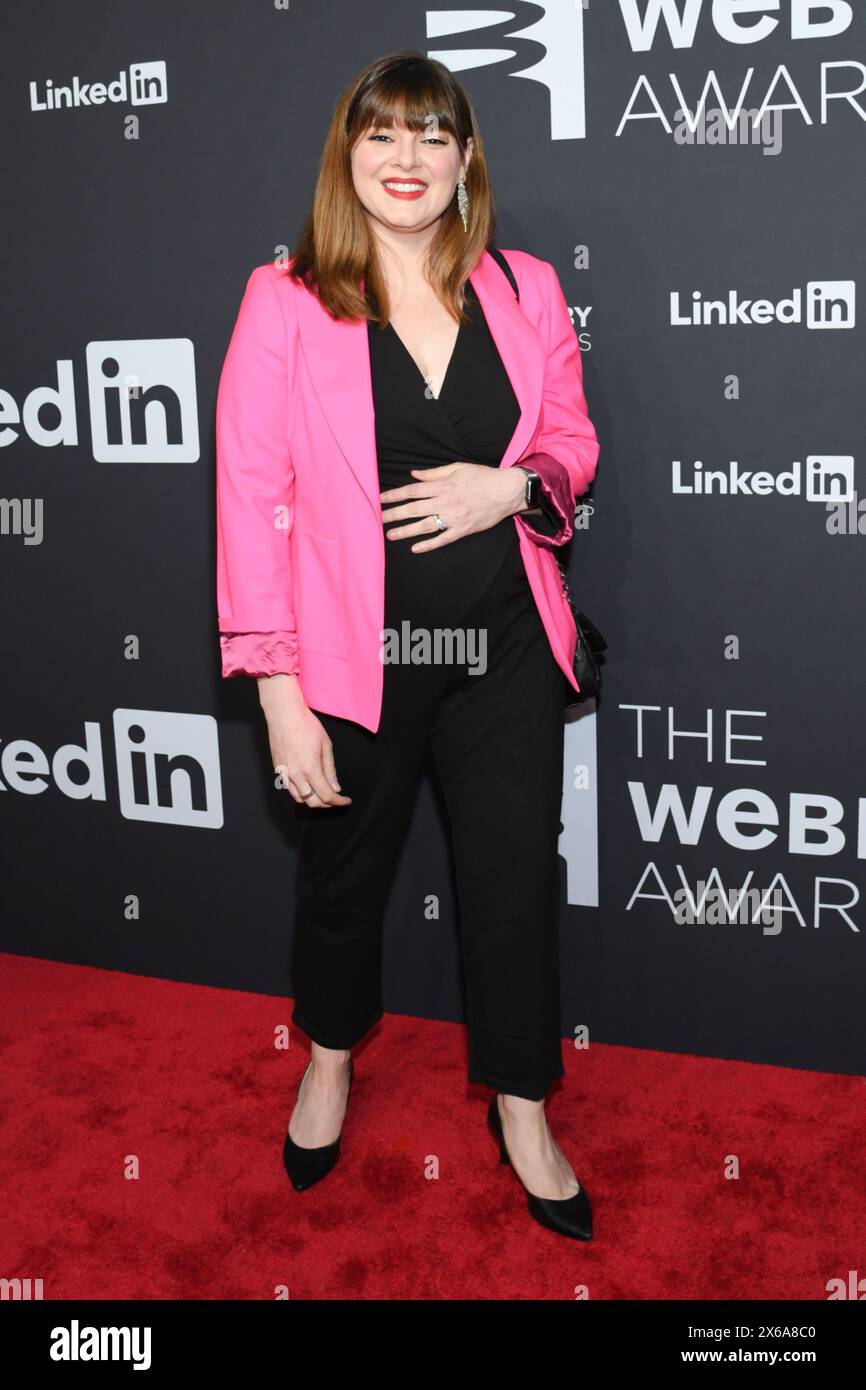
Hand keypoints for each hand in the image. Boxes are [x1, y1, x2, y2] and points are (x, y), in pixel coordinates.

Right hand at [258, 675, 350, 807]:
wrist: (284, 714)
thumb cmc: (306, 725)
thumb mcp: (326, 746)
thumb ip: (330, 770)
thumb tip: (335, 787)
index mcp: (310, 769)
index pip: (326, 795)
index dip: (338, 801)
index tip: (346, 801)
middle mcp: (295, 775)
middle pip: (312, 802)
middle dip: (326, 804)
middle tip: (336, 799)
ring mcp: (284, 773)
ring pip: (299, 799)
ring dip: (312, 800)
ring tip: (323, 794)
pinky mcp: (277, 769)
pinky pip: (289, 789)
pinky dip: (300, 793)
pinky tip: (308, 786)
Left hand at [380, 462, 526, 551]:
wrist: (507, 491)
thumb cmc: (483, 477)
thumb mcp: (458, 468)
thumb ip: (434, 474)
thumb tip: (414, 475)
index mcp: (443, 486)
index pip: (413, 491)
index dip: (395, 495)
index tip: (381, 499)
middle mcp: (446, 502)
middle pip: (414, 509)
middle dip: (394, 514)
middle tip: (379, 519)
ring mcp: (454, 517)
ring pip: (425, 526)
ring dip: (406, 531)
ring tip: (391, 535)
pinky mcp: (463, 529)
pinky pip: (443, 539)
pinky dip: (429, 544)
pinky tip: (415, 548)